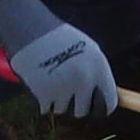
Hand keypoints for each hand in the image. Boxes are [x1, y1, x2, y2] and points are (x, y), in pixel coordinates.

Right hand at [0, 0, 119, 118]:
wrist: (30, 29)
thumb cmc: (59, 39)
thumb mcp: (88, 50)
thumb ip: (97, 73)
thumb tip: (105, 95)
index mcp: (99, 68)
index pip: (109, 103)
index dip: (101, 107)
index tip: (93, 107)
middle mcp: (85, 80)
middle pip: (83, 111)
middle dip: (74, 105)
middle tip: (65, 92)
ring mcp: (65, 89)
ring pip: (62, 109)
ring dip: (56, 100)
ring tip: (49, 78)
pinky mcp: (45, 95)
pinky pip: (45, 108)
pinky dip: (41, 100)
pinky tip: (39, 82)